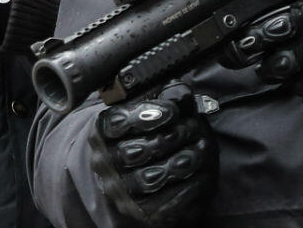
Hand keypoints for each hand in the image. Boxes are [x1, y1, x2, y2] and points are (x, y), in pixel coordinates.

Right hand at [88, 83, 216, 226]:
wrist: (147, 177)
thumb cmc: (149, 137)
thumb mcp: (154, 112)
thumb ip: (165, 98)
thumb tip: (181, 92)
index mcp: (102, 134)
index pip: (115, 124)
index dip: (144, 115)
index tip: (172, 111)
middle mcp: (105, 164)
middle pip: (133, 152)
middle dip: (169, 137)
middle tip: (192, 128)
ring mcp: (122, 191)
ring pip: (149, 179)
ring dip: (179, 162)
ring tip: (200, 149)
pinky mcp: (142, 211)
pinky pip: (165, 202)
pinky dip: (188, 185)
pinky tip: (200, 171)